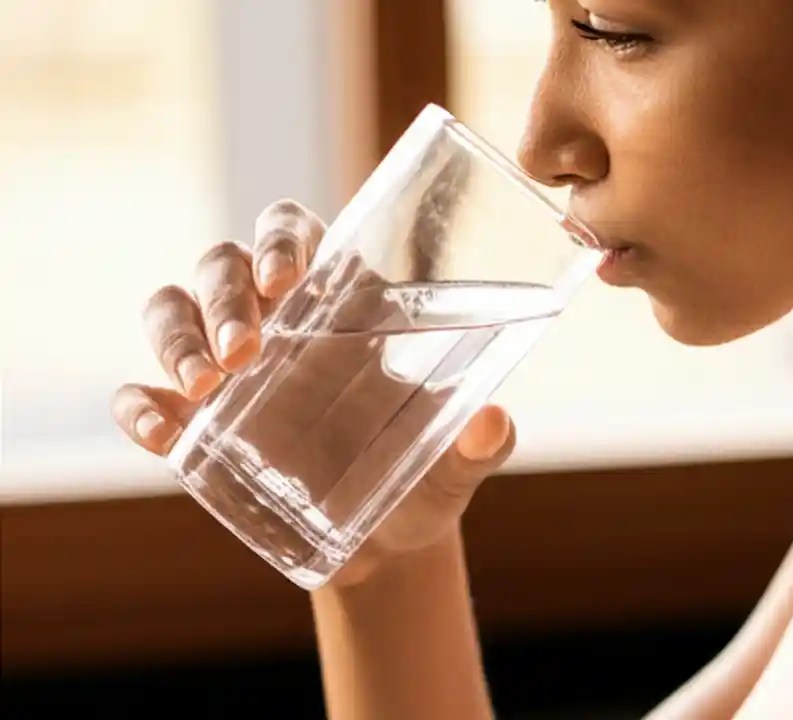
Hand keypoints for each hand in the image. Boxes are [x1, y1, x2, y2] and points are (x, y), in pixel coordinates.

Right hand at [110, 199, 515, 587]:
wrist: (389, 546)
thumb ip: (478, 443)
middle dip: (226, 296)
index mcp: (338, 303)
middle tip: (248, 348)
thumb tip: (495, 423)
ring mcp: (226, 370)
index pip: (294, 233)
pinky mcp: (193, 425)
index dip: (281, 237)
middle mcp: (274, 322)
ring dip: (179, 338)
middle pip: (224, 266)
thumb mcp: (456, 461)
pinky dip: (140, 406)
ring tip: (207, 386)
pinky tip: (160, 433)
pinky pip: (144, 394)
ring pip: (172, 310)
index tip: (289, 274)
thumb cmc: (425, 476)